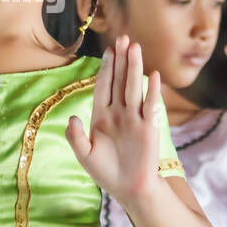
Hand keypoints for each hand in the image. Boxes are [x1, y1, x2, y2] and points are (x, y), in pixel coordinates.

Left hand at [66, 34, 161, 203]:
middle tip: (124, 38)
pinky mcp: (149, 128)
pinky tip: (153, 74)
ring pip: (134, 88)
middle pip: (120, 81)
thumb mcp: (85, 155)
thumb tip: (73, 118)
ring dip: (134, 68)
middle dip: (121, 60)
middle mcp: (119, 112)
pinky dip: (151, 90)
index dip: (106, 68)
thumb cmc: (106, 173)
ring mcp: (135, 118)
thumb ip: (76, 137)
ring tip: (135, 47)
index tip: (108, 50)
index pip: (103, 86)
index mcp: (101, 116)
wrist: (129, 189)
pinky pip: (150, 106)